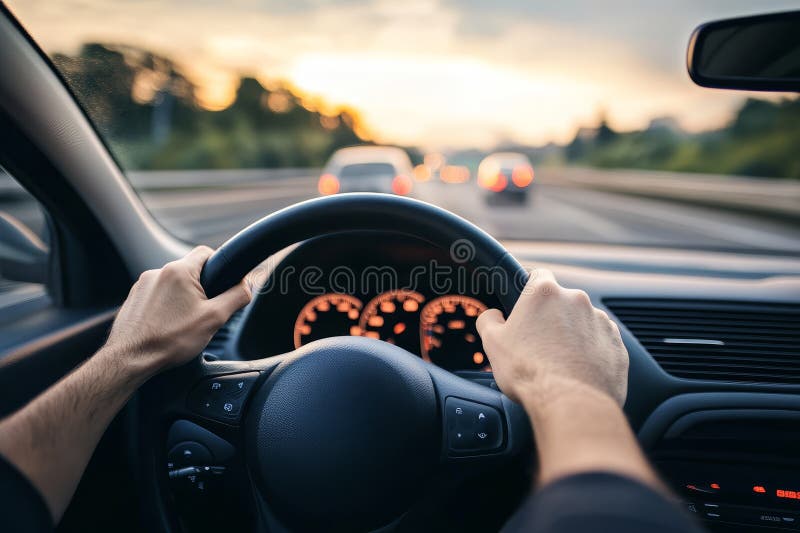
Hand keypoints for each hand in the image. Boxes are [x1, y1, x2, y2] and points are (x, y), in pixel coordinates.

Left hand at [104, 246, 250, 376]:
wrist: (130, 359)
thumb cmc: (169, 340)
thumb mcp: (214, 319)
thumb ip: (236, 297)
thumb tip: (247, 286)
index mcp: (179, 271)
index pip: (206, 252)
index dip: (220, 266)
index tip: (223, 284)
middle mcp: (157, 273)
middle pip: (189, 270)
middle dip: (201, 288)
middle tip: (205, 312)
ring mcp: (142, 286)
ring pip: (172, 285)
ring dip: (182, 299)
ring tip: (183, 324)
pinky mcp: (133, 300)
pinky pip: (157, 296)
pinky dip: (165, 307)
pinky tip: (167, 327)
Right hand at [477, 268, 627, 406]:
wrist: (570, 404)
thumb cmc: (530, 372)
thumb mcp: (492, 343)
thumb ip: (489, 320)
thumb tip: (493, 316)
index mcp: (544, 293)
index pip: (538, 275)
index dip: (530, 289)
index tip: (527, 305)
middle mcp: (576, 300)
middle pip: (561, 302)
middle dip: (551, 318)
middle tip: (538, 343)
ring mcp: (601, 322)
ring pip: (582, 323)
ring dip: (572, 335)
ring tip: (559, 362)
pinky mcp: (617, 344)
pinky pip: (600, 343)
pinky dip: (591, 352)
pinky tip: (577, 371)